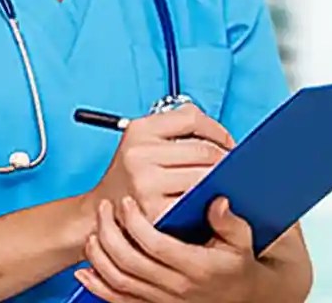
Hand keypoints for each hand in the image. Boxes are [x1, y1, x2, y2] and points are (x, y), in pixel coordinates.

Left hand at [76, 195, 272, 302]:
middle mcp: (177, 287)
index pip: (156, 245)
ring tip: (93, 232)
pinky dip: (98, 287)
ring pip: (119, 282)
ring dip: (100, 257)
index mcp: (197, 267)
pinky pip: (119, 301)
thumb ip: (229, 222)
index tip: (125, 203)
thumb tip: (217, 202)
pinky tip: (84, 272)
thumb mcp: (242, 242)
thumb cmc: (237, 266)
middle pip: (130, 262)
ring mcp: (162, 300)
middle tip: (104, 209)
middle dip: (110, 233)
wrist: (240, 299)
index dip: (135, 223)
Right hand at [81, 104, 233, 222]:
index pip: (192, 118)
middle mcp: (140, 154)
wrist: (100, 213)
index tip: (226, 142)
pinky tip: (208, 200)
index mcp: (138, 131)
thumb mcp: (140, 142)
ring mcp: (147, 184)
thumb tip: (218, 135)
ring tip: (223, 183)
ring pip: (205, 175)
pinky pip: (196, 200)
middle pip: (204, 149)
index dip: (217, 130)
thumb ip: (174, 128)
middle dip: (225, 158)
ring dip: (221, 180)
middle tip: (232, 167)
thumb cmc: (128, 177)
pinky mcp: (156, 211)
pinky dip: (208, 200)